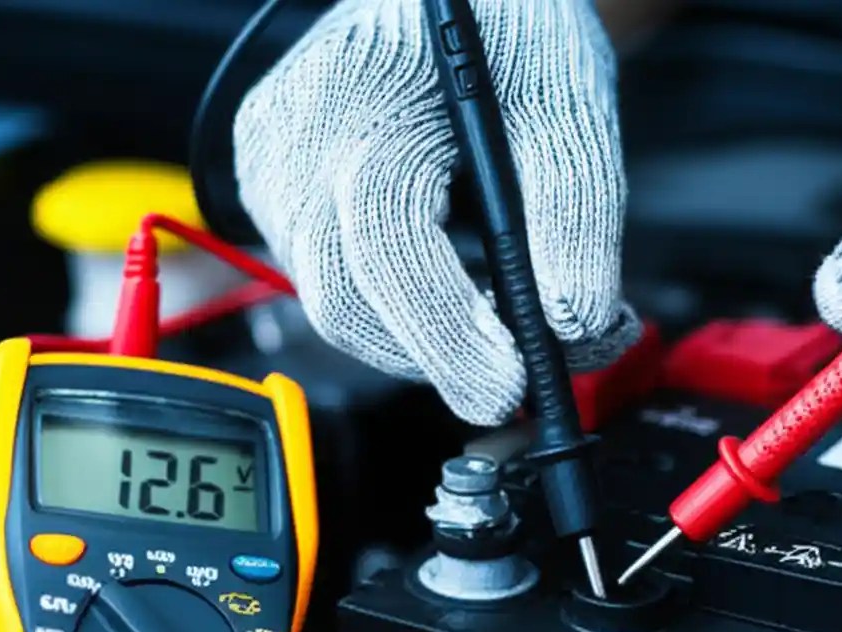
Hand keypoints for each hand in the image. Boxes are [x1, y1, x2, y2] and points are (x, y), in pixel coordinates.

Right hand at [234, 0, 636, 425]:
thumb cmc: (511, 28)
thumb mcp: (570, 109)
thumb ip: (576, 219)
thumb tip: (572, 329)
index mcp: (367, 97)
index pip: (390, 246)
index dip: (451, 334)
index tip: (509, 385)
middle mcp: (296, 135)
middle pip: (347, 299)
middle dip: (437, 355)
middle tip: (511, 373)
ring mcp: (269, 162)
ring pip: (333, 301)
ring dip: (415, 336)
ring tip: (489, 320)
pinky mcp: (265, 181)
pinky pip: (322, 277)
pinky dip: (386, 304)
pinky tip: (436, 282)